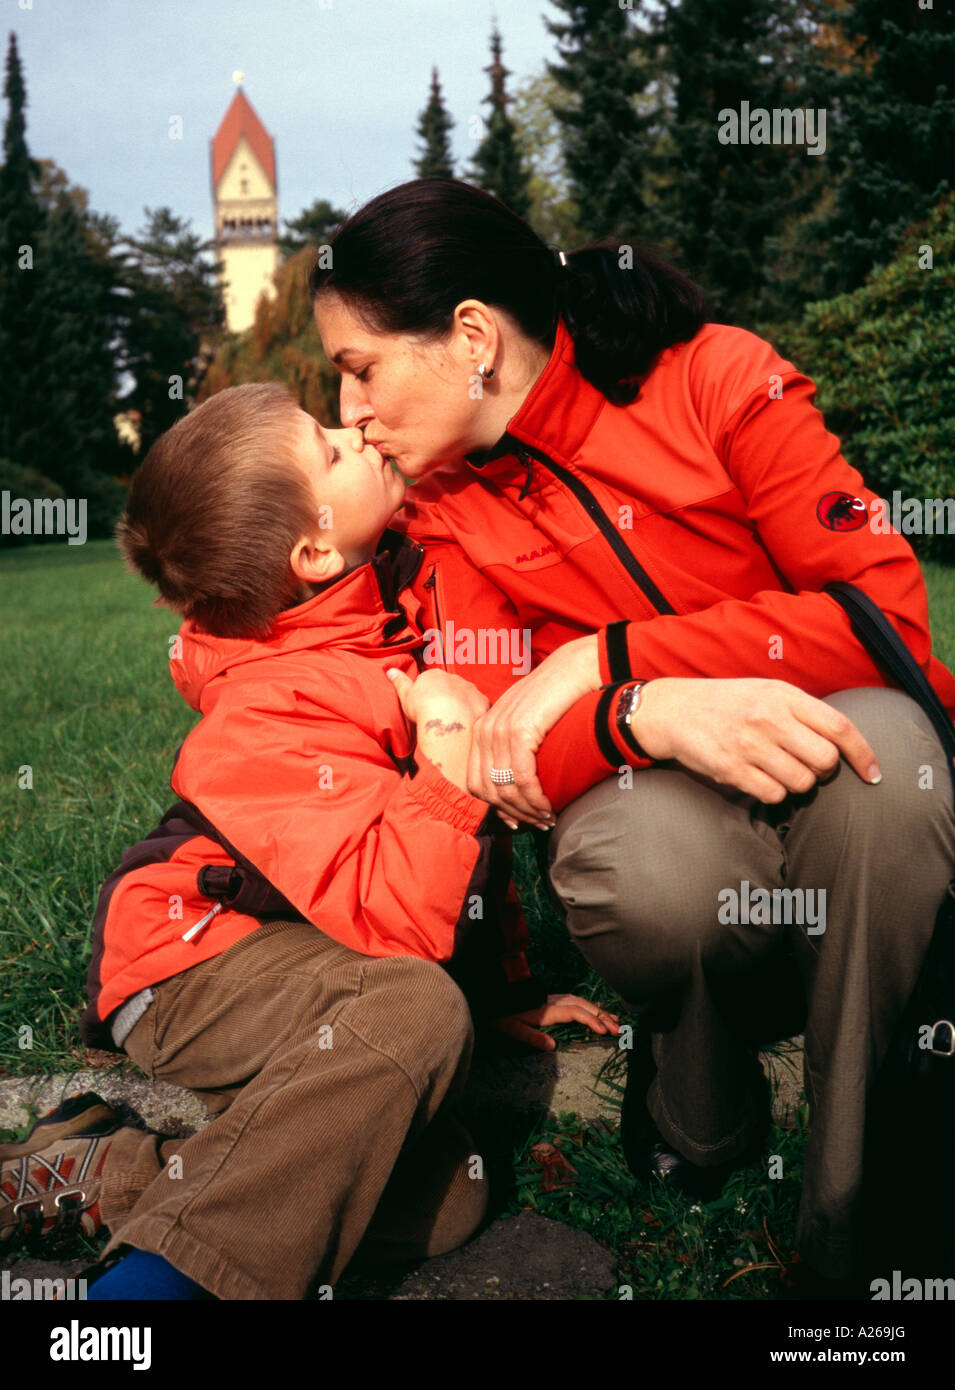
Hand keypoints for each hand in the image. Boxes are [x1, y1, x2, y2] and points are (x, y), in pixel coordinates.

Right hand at [387, 667, 489, 793]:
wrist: (446, 720)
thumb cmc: (423, 708)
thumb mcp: (406, 696)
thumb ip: (399, 682)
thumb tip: (389, 670)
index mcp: (435, 675)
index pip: (431, 681)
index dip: (428, 695)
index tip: (426, 707)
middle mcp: (454, 678)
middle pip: (450, 687)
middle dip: (447, 698)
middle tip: (441, 716)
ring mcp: (470, 689)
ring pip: (466, 696)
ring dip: (461, 705)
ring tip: (454, 722)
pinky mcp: (482, 701)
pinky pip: (479, 706)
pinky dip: (474, 714)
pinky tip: (468, 725)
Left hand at [467, 634, 600, 829]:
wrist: (573, 669)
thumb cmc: (554, 697)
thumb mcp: (523, 720)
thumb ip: (512, 744)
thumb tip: (514, 779)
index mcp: (481, 728)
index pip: (474, 781)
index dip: (495, 807)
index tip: (516, 821)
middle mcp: (484, 730)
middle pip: (487, 790)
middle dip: (512, 813)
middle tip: (536, 824)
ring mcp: (499, 730)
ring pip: (505, 789)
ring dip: (527, 810)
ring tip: (547, 818)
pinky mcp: (519, 732)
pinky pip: (522, 779)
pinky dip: (535, 799)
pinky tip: (549, 806)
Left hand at [492, 993, 620, 1051]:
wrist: (493, 1001)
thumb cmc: (502, 1017)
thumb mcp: (512, 1029)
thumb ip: (532, 1037)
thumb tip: (552, 1045)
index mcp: (547, 1009)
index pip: (575, 1012)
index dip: (591, 1020)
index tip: (604, 1031)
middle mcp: (554, 1001)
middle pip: (584, 1005)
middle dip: (603, 1017)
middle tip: (619, 1029)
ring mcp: (554, 999)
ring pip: (582, 1002)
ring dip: (599, 1011)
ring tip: (616, 1021)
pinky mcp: (553, 1000)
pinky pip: (577, 1001)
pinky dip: (590, 1007)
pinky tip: (597, 1013)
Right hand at [632, 677, 881, 801]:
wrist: (671, 710)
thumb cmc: (726, 703)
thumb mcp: (765, 691)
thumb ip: (801, 711)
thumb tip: (841, 743)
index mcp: (783, 695)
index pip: (839, 727)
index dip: (863, 753)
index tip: (874, 774)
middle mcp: (768, 718)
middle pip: (825, 761)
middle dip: (822, 771)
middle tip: (805, 765)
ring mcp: (749, 744)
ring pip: (802, 783)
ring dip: (797, 784)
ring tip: (777, 770)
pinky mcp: (731, 769)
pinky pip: (774, 795)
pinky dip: (773, 793)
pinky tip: (758, 779)